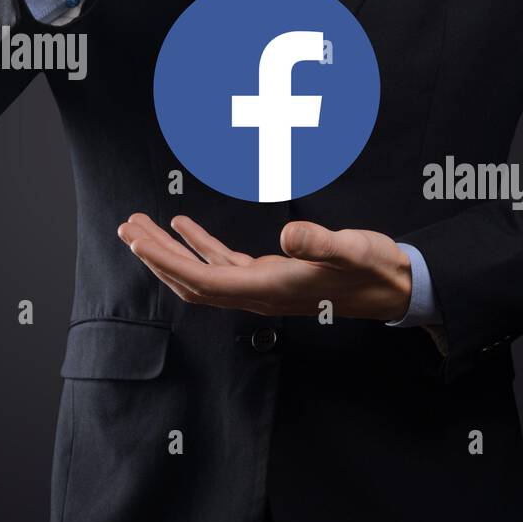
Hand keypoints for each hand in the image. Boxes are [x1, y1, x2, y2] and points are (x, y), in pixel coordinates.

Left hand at [117, 213, 412, 321]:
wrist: (394, 286)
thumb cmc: (375, 269)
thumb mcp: (354, 250)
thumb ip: (321, 243)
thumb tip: (289, 233)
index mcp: (270, 289)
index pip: (203, 279)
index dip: (166, 260)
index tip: (138, 238)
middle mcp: (259, 294)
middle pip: (191, 281)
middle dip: (156, 257)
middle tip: (127, 228)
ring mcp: (263, 287)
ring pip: (202, 274)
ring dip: (170, 253)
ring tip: (142, 227)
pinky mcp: (271, 276)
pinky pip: (223, 266)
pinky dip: (198, 247)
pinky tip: (185, 227)